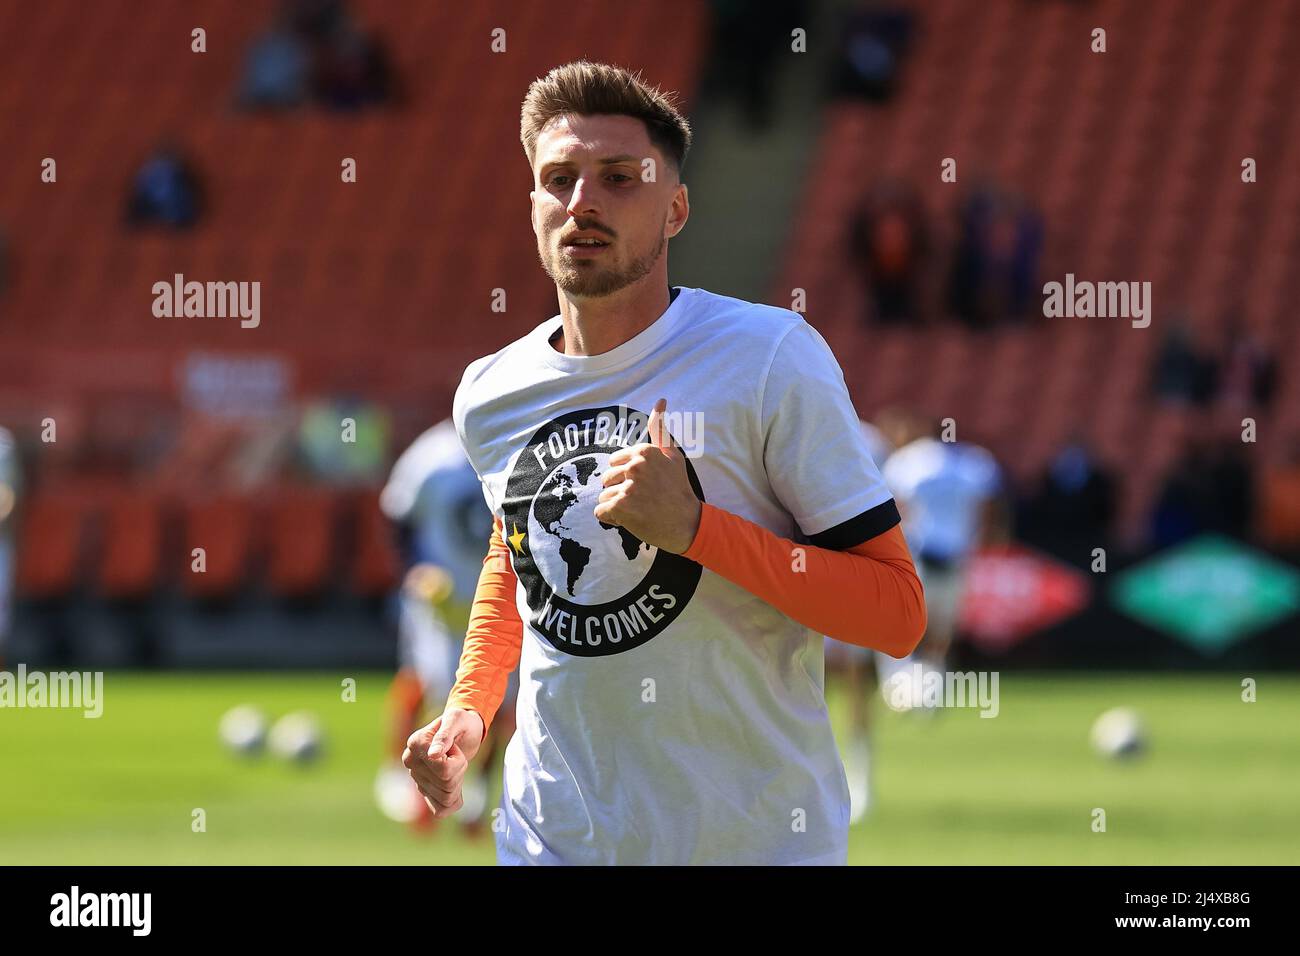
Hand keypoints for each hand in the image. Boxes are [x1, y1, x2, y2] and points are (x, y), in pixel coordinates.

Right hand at [401, 708, 484, 817]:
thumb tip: (433, 755)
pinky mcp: (424, 790)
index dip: (458, 759)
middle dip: (460, 770)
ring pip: (445, 797)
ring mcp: (416, 778)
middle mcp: (411, 762)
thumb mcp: (457, 721)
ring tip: (454, 764)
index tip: (454, 746)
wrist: (463, 730)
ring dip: (458, 783)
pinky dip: (453, 802)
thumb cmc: (461, 722)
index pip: (444, 769)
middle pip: (446, 784)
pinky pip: (440, 810)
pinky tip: (456, 789)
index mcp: (415, 743)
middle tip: (457, 754)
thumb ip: (445, 736)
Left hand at [594, 397, 701, 553]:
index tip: (644, 485)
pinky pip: (600, 512)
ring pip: (604, 495)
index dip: (626, 476)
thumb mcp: (673, 455)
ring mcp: (628, 486)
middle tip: (642, 499)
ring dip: (616, 506)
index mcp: (643, 452)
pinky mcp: (621, 507)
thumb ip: (660, 429)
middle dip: (619, 490)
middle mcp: (635, 466)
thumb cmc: (679, 489)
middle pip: (607, 478)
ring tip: (638, 510)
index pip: (614, 462)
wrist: (687, 523)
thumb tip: (660, 400)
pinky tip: (630, 520)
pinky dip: (612, 519)